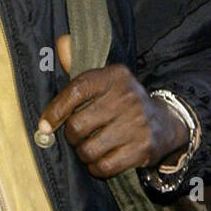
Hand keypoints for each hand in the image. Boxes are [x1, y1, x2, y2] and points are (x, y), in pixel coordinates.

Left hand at [38, 37, 186, 177]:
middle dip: (72, 136)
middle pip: (78, 125)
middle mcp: (127, 97)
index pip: (77, 90)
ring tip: (91, 147)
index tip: (45, 125)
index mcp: (115, 76)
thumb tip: (60, 42)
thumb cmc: (123, 101)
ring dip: (84, 153)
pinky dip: (97, 167)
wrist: (164, 123)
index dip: (56, 110)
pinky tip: (101, 160)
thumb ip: (78, 62)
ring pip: (89, 149)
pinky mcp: (142, 148)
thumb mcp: (105, 79)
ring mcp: (136, 124)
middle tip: (78, 135)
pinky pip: (104, 166)